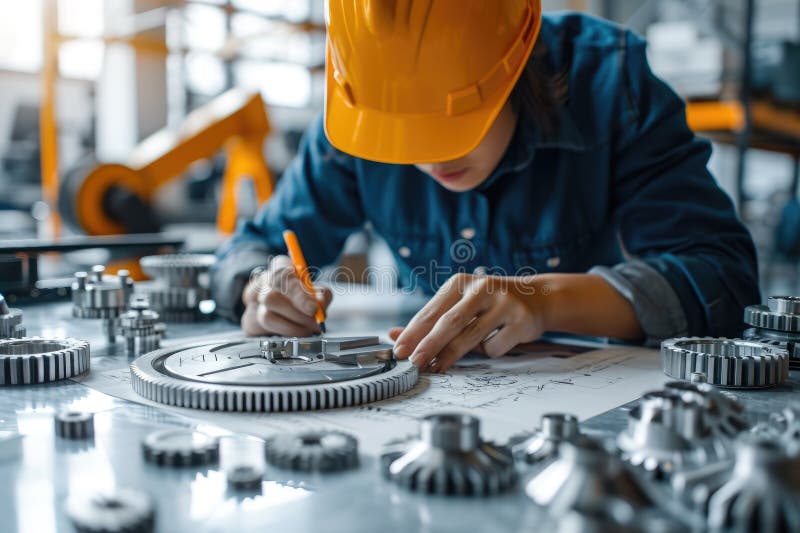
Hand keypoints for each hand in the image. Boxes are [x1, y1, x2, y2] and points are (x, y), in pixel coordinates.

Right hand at [240, 255, 331, 335]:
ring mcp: (252, 302)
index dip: (298, 294)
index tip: (313, 309)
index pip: (283, 276)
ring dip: (291, 327)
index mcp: (280, 267)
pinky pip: (262, 331)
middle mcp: (263, 282)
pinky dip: (282, 334)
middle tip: (314, 324)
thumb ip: (321, 296)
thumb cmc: (302, 295)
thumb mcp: (316, 291)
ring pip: (266, 316)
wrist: (283, 306)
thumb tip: (320, 305)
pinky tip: (294, 334)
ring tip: (307, 330)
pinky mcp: (249, 321)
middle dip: (296, 315)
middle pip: (271, 297)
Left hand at [390, 273, 548, 372]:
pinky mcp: (521, 321)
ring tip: (437, 367)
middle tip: (413, 362)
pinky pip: (494, 346)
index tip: (399, 350)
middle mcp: (482, 288)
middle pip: (449, 322)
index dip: (413, 332)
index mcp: (461, 282)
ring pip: (470, 336)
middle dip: (428, 345)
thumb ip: (430, 320)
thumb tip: (393, 334)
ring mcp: (504, 304)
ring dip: (450, 356)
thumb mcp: (459, 303)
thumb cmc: (490, 303)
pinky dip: (487, 351)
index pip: (432, 310)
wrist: (538, 298)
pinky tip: (494, 342)